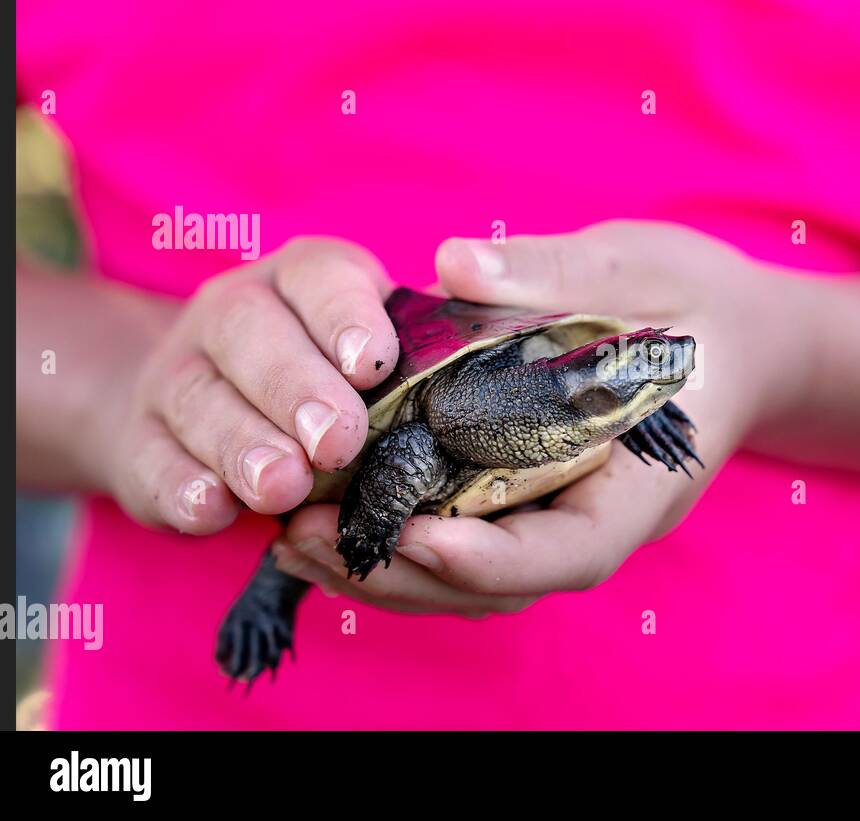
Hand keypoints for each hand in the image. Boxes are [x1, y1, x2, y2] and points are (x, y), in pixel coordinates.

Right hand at [97, 237, 400, 533]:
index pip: (323, 276)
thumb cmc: (337, 381)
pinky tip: (214, 510)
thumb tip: (492, 322)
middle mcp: (237, 313)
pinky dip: (182, 486)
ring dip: (242, 443)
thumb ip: (429, 347)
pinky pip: (153, 460)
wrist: (206, 411)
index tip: (372, 365)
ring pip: (199, 397)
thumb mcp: (382, 352)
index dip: (345, 316)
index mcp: (307, 280)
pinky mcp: (143, 442)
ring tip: (283, 487)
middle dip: (296, 388)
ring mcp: (180, 375)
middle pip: (252, 332)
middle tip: (337, 443)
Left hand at [278, 220, 800, 613]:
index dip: (494, 557)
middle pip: (502, 583)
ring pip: (472, 577)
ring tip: (291, 538)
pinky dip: (395, 536)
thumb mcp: (637, 271)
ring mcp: (562, 513)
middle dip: (402, 574)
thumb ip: (552, 272)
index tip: (415, 536)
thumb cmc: (696, 303)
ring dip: (382, 568)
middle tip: (305, 539)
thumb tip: (455, 265)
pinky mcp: (526, 494)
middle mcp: (597, 515)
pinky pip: (462, 537)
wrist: (729, 333)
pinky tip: (328, 512)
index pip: (571, 548)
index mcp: (642, 479)